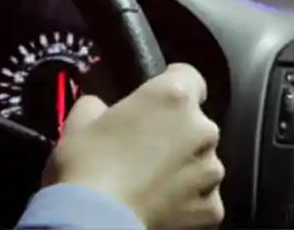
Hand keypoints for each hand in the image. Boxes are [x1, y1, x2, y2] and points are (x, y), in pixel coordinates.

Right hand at [43, 63, 225, 229]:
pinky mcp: (213, 208)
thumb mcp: (80, 121)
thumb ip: (100, 105)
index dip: (173, 87)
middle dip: (176, 134)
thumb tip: (102, 109)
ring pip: (202, 163)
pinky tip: (158, 207)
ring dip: (184, 169)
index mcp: (172, 96)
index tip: (156, 103)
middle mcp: (202, 129)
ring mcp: (211, 171)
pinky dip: (187, 202)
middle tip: (144, 150)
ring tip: (151, 184)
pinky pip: (202, 199)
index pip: (190, 78)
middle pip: (196, 124)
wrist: (95, 222)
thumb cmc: (86, 164)